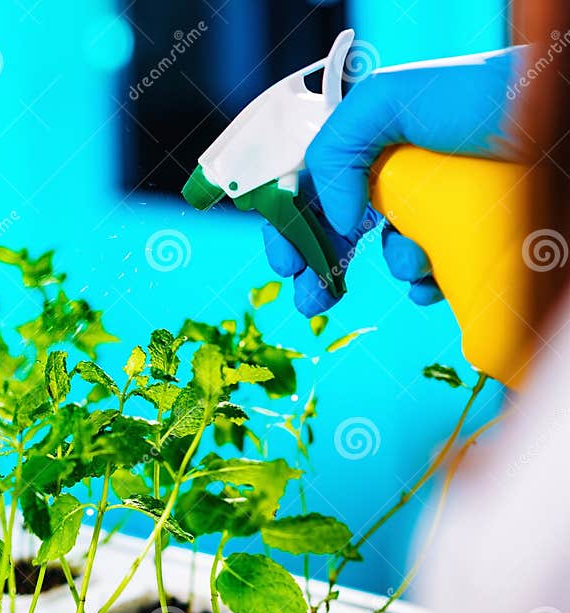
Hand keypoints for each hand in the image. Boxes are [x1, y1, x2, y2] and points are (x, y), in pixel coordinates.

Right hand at [264, 46, 524, 316]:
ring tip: (413, 264)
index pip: (312, 188)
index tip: (286, 263)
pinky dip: (428, 282)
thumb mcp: (388, 99)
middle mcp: (399, 174)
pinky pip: (435, 270)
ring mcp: (434, 207)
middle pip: (343, 229)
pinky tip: (434, 279)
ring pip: (391, 253)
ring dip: (394, 265)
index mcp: (370, 142)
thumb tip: (336, 218)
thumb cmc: (480, 94)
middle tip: (310, 301)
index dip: (292, 226)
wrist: (559, 116)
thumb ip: (337, 149)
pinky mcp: (468, 234)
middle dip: (320, 267)